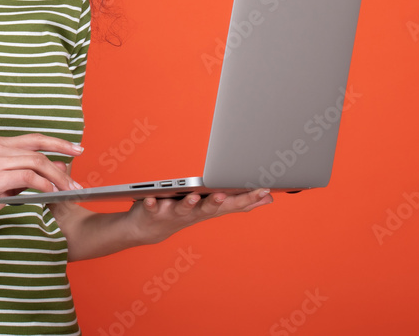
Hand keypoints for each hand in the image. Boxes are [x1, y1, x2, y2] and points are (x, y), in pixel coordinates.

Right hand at [0, 134, 83, 237]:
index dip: (59, 143)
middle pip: (38, 151)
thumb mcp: (8, 184)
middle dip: (62, 166)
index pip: (35, 139)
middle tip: (78, 183)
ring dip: (56, 178)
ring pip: (35, 163)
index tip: (78, 149)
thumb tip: (60, 167)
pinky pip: (26, 177)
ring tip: (68, 192)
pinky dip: (43, 185)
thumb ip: (30, 174)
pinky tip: (51, 193)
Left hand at [126, 189, 272, 245]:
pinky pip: (152, 207)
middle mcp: (193, 213)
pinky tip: (151, 199)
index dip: (248, 198)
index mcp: (209, 209)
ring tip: (192, 196)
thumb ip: (239, 202)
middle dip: (216, 202)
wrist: (150, 229)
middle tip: (223, 195)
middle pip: (208, 209)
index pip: (231, 204)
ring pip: (183, 209)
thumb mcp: (215, 207)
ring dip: (188, 204)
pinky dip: (152, 203)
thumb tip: (268, 198)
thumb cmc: (187, 212)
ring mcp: (174, 213)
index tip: (264, 189)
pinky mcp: (154, 211)